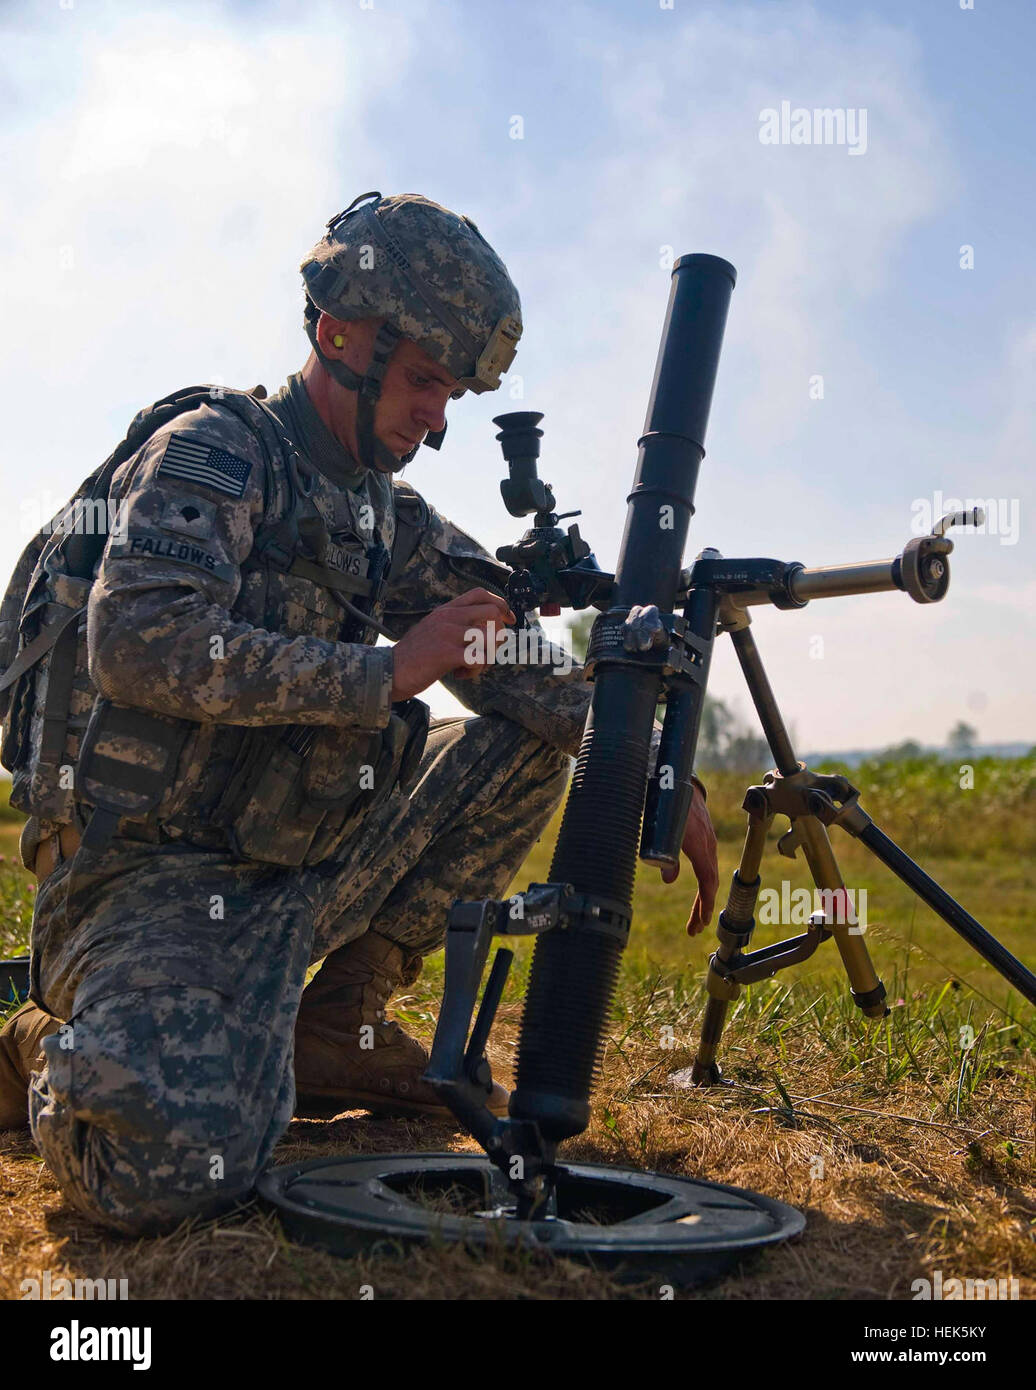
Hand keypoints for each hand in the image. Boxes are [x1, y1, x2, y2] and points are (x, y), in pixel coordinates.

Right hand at [390, 588, 514, 701]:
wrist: (388, 671)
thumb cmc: (412, 655)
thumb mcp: (432, 629)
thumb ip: (454, 624)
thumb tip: (483, 630)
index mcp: (445, 610)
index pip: (480, 594)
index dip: (500, 604)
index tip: (508, 619)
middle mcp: (448, 617)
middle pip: (492, 614)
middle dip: (498, 636)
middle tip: (486, 653)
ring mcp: (448, 634)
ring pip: (490, 637)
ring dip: (488, 657)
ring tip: (471, 666)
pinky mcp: (447, 654)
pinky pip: (480, 658)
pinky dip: (476, 671)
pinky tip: (460, 675)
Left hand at [659, 782, 718, 935]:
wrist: (675, 776)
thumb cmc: (666, 803)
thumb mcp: (661, 831)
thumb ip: (665, 856)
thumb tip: (669, 880)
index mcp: (699, 844)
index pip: (707, 880)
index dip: (705, 903)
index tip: (701, 922)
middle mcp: (707, 843)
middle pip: (710, 881)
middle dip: (703, 908)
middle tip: (694, 929)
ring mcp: (707, 839)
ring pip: (708, 874)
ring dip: (702, 898)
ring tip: (696, 918)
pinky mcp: (703, 836)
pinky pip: (706, 864)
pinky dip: (703, 882)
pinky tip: (698, 894)